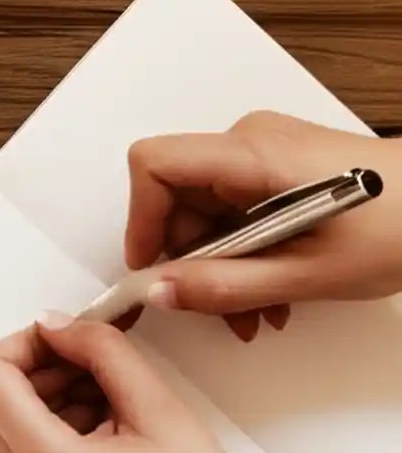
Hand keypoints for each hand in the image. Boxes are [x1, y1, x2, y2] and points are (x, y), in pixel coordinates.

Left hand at [0, 313, 306, 452]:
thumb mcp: (161, 410)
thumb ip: (103, 352)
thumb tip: (59, 325)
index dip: (21, 342)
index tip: (63, 338)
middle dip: (36, 369)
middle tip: (91, 363)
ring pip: (6, 428)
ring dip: (46, 399)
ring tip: (111, 400)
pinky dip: (54, 432)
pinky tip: (109, 430)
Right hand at [125, 110, 401, 339]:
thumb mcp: (310, 274)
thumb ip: (226, 286)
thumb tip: (159, 291)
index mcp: (255, 154)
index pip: (155, 163)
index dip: (141, 218)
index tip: (149, 267)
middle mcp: (252, 141)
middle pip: (178, 196)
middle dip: (189, 258)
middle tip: (211, 308)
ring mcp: (266, 151)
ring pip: (206, 209)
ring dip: (219, 264)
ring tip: (253, 311)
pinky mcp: (280, 164)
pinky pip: (234, 207)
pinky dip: (242, 250)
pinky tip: (270, 288)